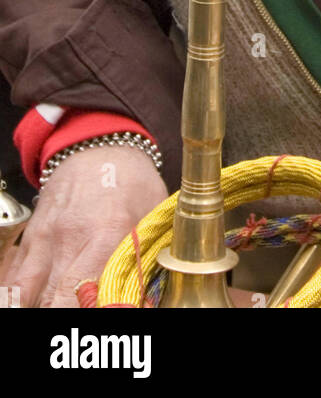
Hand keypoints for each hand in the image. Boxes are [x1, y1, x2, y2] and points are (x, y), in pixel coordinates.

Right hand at [0, 144, 166, 307]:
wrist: (98, 146)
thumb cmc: (132, 182)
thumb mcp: (154, 213)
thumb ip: (149, 257)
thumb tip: (150, 297)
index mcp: (108, 232)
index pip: (89, 293)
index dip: (92, 314)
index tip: (102, 321)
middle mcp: (70, 238)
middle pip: (53, 301)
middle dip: (63, 317)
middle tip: (76, 325)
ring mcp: (45, 238)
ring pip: (27, 294)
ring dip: (39, 308)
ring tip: (54, 310)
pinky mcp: (31, 238)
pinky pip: (15, 279)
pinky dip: (21, 297)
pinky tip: (33, 302)